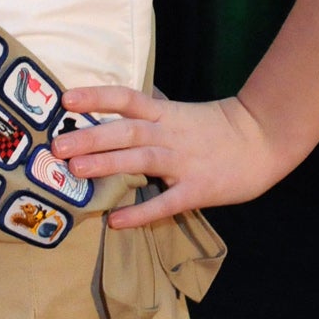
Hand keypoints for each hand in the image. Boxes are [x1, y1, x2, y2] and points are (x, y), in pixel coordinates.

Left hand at [53, 86, 288, 227]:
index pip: (125, 98)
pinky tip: (117, 221)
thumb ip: (150, 115)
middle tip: (56, 145)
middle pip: (125, 131)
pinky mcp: (198, 189)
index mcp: (164, 113)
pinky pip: (165, 202)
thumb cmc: (217, 127)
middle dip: (90, 137)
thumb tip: (113, 112)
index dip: (96, 96)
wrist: (263, 138)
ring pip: (140, 159)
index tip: (66, 99)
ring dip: (107, 164)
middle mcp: (169, 134)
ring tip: (76, 170)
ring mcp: (183, 161)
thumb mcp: (180, 113)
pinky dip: (141, 212)